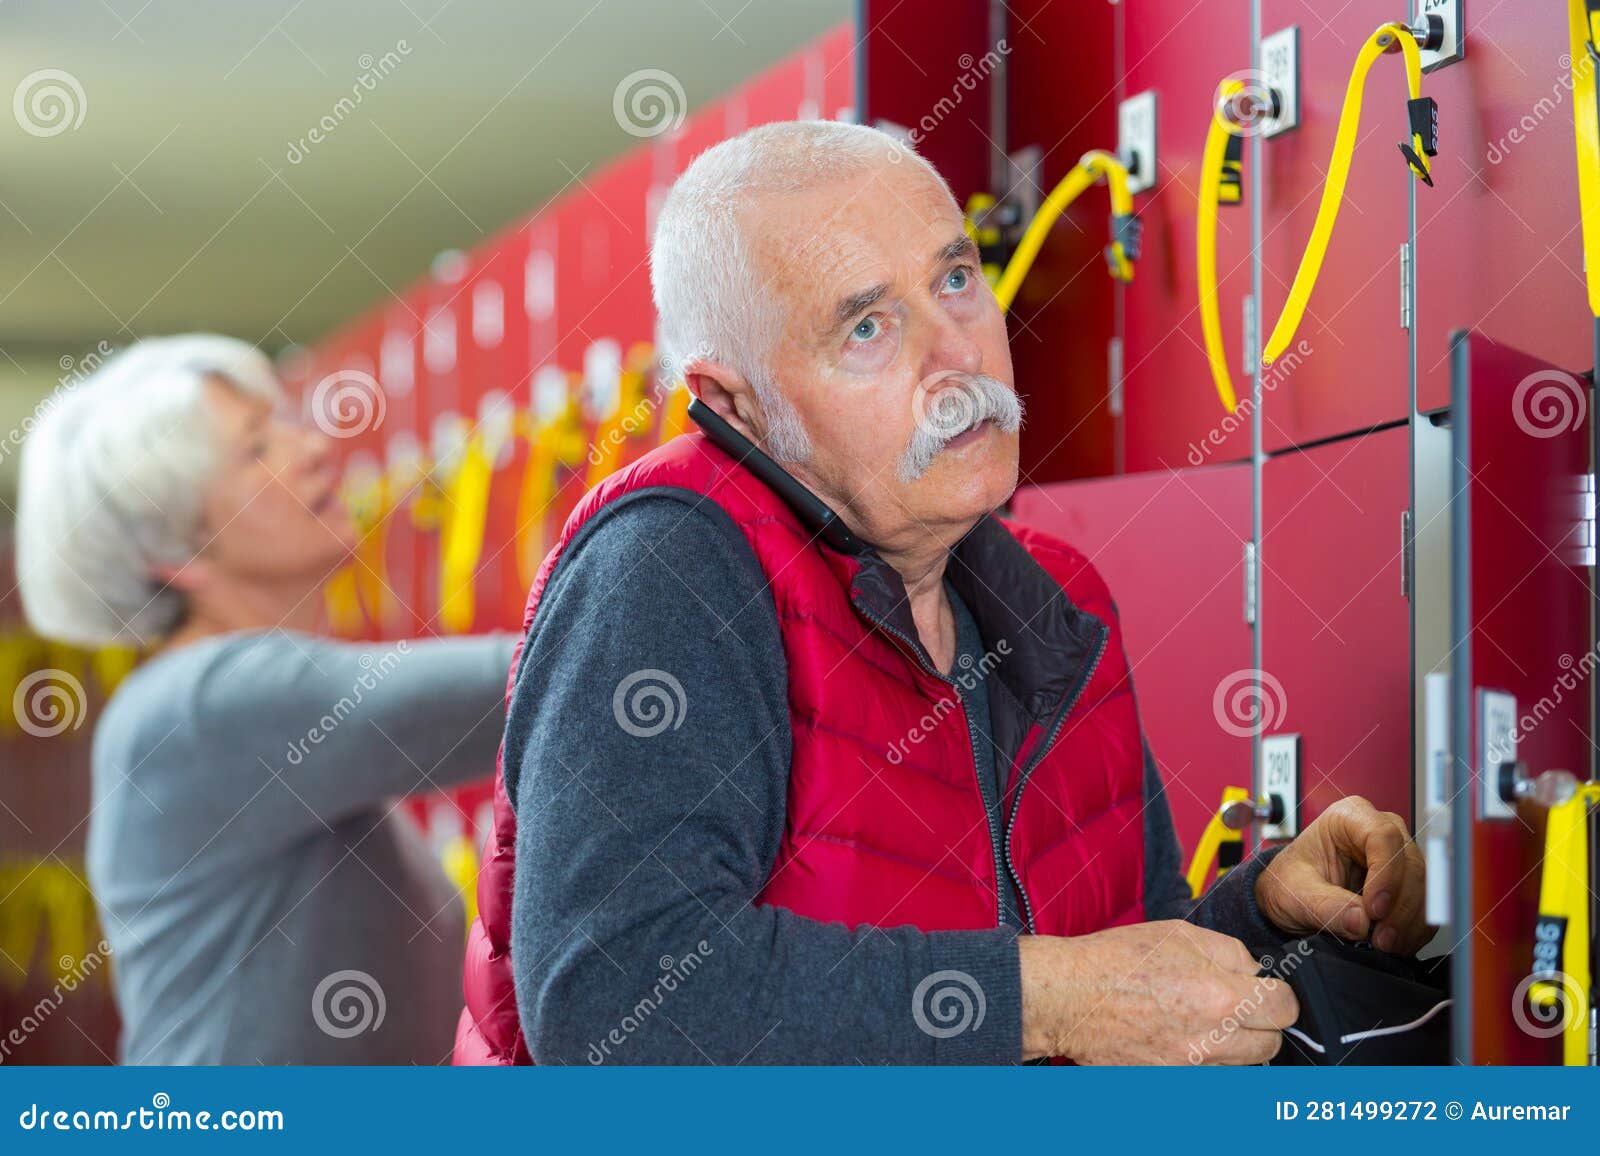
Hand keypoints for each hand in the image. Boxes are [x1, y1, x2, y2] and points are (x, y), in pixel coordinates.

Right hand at [1020, 921, 1297, 1064]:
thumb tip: (1254, 972)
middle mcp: (1211, 1039)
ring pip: (1244, 1065)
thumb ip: (1229, 951)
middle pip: (1270, 1045)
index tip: (1264, 990)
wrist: (1069, 996)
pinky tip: (1186, 1039)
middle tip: (1237, 1005)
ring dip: (1237, 1045)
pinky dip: (1208, 1062)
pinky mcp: (1172, 1082)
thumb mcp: (1179, 932)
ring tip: (1208, 1021)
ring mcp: (1191, 1067)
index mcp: (1219, 996)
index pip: (1284, 1008)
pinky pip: (1211, 1077)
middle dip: (1261, 1023)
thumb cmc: (1118, 959)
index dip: (1277, 994)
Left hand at [1255, 795, 1434, 955]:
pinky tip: (1396, 944)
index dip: (1385, 873)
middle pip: (1410, 863)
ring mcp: (1400, 857)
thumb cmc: (1292, 881)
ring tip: (1386, 945)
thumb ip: (1326, 906)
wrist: (1294, 897)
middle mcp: (1381, 832)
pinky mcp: (1409, 884)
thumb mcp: (1296, 893)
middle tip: (1382, 938)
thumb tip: (1360, 922)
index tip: (1374, 909)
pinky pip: (1425, 906)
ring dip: (1409, 922)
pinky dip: (1414, 929)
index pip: (1383, 836)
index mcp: (1348, 818)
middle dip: (1400, 906)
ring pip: (1424, 887)